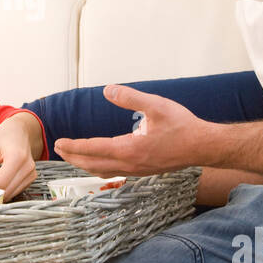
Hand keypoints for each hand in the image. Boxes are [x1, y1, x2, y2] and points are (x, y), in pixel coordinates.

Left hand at [0, 113, 40, 200]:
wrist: (20, 130)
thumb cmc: (4, 136)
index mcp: (17, 158)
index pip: (1, 183)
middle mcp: (27, 167)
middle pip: (6, 191)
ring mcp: (31, 173)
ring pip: (11, 193)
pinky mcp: (31, 177)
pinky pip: (16, 190)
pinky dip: (4, 191)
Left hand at [53, 84, 207, 176]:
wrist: (204, 146)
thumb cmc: (182, 125)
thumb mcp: (156, 105)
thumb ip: (130, 98)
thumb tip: (107, 90)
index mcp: (131, 149)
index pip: (94, 149)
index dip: (74, 146)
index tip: (60, 143)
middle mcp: (131, 163)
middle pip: (93, 164)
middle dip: (73, 157)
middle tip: (58, 149)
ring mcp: (137, 170)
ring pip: (103, 171)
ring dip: (84, 164)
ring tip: (72, 157)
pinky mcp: (143, 170)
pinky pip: (114, 172)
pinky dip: (99, 168)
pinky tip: (98, 163)